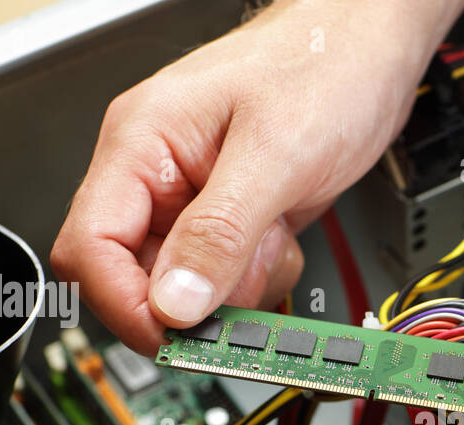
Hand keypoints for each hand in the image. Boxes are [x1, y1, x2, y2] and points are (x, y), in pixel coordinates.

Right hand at [52, 0, 463, 354]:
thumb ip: (221, 231)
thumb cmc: (324, 64)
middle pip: (134, 277)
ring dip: (234, 286)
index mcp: (141, 144)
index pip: (90, 246)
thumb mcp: (276, 153)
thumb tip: (175, 302)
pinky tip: (283, 237)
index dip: (124, 303)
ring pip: (186, 287)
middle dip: (192, 296)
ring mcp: (194, 200)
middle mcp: (158, 175)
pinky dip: (259, 276)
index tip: (172, 336)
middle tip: (243, 283)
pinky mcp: (232, 219)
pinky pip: (227, 277)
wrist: (374, 48)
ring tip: (273, 240)